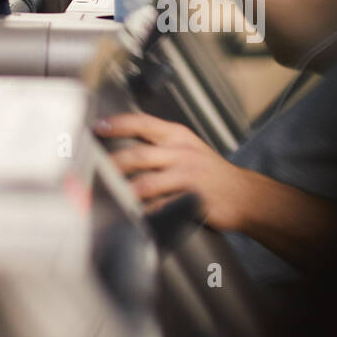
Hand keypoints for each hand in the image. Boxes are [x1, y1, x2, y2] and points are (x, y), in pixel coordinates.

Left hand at [93, 111, 251, 232]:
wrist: (245, 194)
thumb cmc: (210, 171)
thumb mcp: (187, 146)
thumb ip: (158, 142)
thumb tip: (121, 140)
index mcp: (177, 135)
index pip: (141, 122)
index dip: (117, 124)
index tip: (96, 127)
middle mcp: (181, 152)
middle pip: (138, 155)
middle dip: (111, 163)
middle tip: (90, 169)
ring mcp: (187, 177)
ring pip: (146, 183)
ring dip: (123, 191)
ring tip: (105, 195)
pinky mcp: (191, 200)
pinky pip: (160, 207)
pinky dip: (143, 212)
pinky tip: (130, 214)